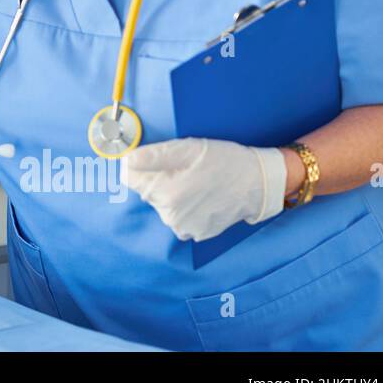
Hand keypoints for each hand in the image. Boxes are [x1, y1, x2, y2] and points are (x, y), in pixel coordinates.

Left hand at [121, 137, 286, 241]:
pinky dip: (185, 207)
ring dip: (172, 193)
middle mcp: (171, 214)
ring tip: (196, 182)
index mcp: (165, 192)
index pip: (129, 178)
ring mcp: (184, 227)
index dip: (139, 166)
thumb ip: (151, 156)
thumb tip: (125, 160)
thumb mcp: (186, 149)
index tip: (152, 161)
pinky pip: (179, 217)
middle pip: (147, 191)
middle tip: (184, 169)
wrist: (257, 182)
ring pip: (163, 205)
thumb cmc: (223, 161)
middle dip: (159, 179)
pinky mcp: (197, 233)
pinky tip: (201, 196)